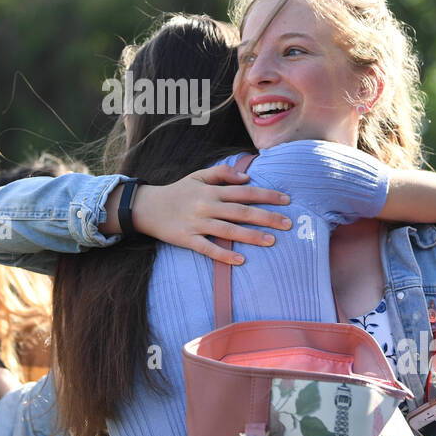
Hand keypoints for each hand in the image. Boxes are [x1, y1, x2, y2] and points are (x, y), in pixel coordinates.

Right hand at [129, 165, 292, 264]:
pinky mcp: (187, 239)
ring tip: (272, 241)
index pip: (245, 192)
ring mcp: (197, 224)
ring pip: (228, 230)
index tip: (286, 201)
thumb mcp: (198, 176)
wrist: (147, 207)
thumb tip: (247, 177)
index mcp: (211, 191)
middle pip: (241, 211)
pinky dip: (224, 255)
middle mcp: (207, 206)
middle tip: (288, 224)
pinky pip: (208, 248)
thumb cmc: (177, 191)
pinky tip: (241, 261)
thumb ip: (222, 174)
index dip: (266, 195)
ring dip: (251, 236)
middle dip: (266, 217)